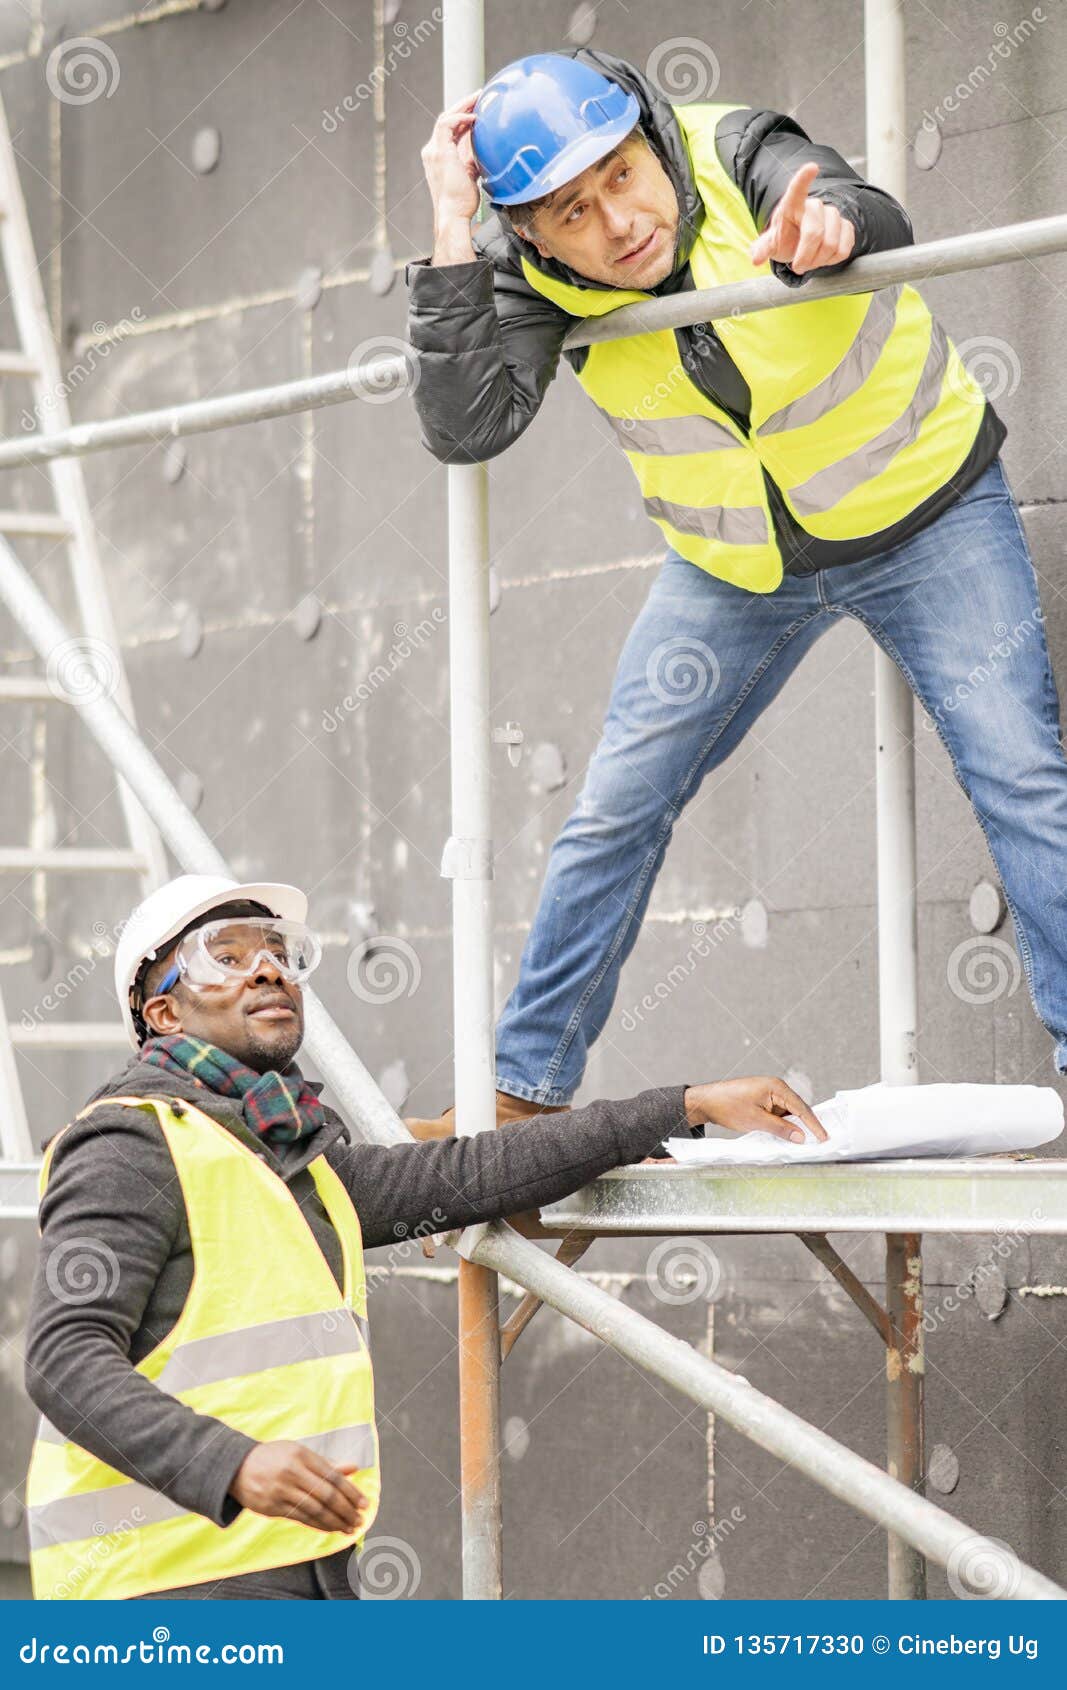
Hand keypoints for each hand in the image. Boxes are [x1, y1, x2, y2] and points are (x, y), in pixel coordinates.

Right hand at [229, 1440, 369, 1534]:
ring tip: (349, 1528)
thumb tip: (354, 1468)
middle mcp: (292, 1472)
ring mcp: (281, 1491)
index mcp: (302, 1455)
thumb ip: (326, 1463)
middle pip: (326, 1495)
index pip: (332, 1477)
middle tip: (360, 1520)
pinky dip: (319, 1525)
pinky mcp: (273, 1507)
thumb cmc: (275, 1457)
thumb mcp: (299, 1452)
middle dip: (346, 1510)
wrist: (237, 1467)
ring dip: (335, 1522)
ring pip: (315, 1510)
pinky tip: (331, 1529)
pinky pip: (301, 1518)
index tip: (364, 1504)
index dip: (351, 1492)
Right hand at [421, 91, 481, 263]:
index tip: (479, 110)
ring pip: (445, 117)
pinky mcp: (439, 152)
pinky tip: (474, 117)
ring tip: (478, 98)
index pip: (450, 130)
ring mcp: (433, 151)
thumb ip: (474, 159)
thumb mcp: (471, 175)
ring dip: (462, 106)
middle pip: (447, 119)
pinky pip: (446, 124)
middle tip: (480, 95)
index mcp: (439, 156)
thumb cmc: (463, 203)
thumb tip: (487, 149)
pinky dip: (460, 118)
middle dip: (464, 105)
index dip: (463, 117)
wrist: (453, 215)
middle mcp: (432, 151)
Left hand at [683, 1076, 826, 1143]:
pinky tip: (785, 1137)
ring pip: (788, 1114)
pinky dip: (782, 1126)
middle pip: (797, 1110)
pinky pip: (779, 1115)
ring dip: (793, 1128)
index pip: (802, 1107)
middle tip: (818, 1143)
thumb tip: (800, 1136)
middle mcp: (775, 1088)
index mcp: (776, 1087)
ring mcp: (769, 1094)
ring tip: (802, 1144)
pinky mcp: (763, 1101)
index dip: (814, 1124)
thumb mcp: (756, 1120)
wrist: (707, 1102)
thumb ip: (780, 1128)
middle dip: (806, 1126)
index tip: (824, 1137)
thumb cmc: (728, 1106)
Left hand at [749, 162, 855, 274]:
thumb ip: (762, 249)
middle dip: (806, 256)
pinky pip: (845, 247)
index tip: (812, 168)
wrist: (800, 247)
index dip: (804, 179)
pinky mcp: (846, 226)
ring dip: (818, 260)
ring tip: (810, 262)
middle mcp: (814, 206)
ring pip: (832, 243)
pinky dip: (833, 260)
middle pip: (815, 232)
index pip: (797, 189)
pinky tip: (824, 258)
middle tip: (798, 267)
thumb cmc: (784, 241)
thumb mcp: (770, 244)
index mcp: (792, 205)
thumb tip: (755, 258)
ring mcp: (832, 215)